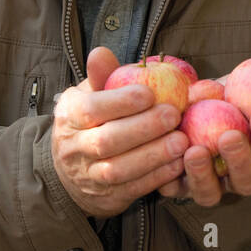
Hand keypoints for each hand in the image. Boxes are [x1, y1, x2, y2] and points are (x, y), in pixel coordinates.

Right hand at [52, 47, 188, 217]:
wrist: (70, 171)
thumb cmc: (91, 121)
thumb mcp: (90, 94)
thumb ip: (101, 75)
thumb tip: (101, 52)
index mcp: (69, 116)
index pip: (90, 109)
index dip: (120, 102)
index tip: (150, 93)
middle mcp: (74, 148)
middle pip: (106, 141)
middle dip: (143, 128)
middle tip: (174, 115)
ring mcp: (88, 176)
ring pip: (118, 170)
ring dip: (153, 156)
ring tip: (181, 141)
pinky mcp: (107, 197)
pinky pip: (132, 189)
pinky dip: (157, 177)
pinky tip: (178, 163)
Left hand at [156, 64, 250, 206]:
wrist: (182, 104)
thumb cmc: (220, 95)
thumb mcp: (241, 82)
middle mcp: (238, 175)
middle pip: (248, 181)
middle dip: (240, 161)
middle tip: (229, 136)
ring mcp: (210, 185)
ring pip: (211, 194)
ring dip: (204, 175)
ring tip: (194, 150)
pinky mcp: (178, 187)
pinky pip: (175, 189)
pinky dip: (170, 177)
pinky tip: (165, 156)